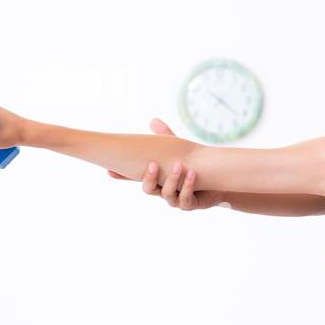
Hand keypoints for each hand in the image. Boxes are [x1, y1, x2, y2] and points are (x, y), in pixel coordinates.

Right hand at [106, 118, 228, 209]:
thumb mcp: (179, 150)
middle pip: (148, 189)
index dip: (122, 176)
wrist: (216, 184)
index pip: (135, 178)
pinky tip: (192, 174)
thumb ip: (166, 137)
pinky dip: (188, 186)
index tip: (108, 171)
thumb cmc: (193, 166)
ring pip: (167, 194)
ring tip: (178, 166)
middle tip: (152, 164)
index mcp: (156, 180)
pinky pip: (185, 199)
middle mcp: (162, 191)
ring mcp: (175, 200)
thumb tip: (153, 120)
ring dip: (172, 179)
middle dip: (149, 177)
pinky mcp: (190, 204)